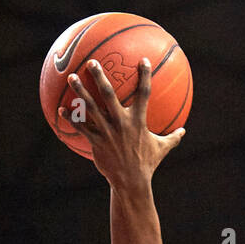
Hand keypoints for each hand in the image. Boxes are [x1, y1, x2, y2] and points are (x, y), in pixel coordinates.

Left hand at [63, 58, 183, 187]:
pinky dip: (71, 118)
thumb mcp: (162, 149)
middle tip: (91, 62)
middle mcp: (121, 123)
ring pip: (91, 108)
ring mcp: (107, 132)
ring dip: (80, 92)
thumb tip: (184, 131)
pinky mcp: (97, 143)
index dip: (144, 75)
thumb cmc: (147, 164)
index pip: (144, 93)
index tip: (143, 60)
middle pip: (108, 94)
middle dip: (99, 76)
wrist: (131, 183)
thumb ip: (172, 137)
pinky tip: (60, 109)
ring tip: (71, 78)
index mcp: (138, 121)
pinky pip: (81, 128)